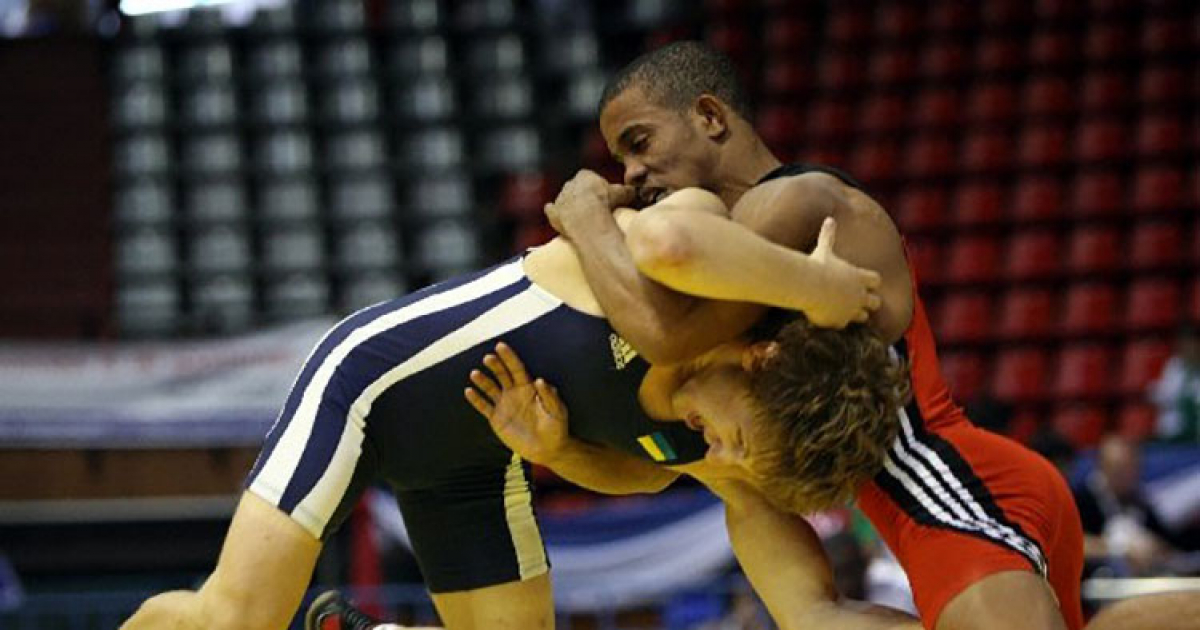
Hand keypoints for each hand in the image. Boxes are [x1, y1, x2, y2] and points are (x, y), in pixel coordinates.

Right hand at [465, 342, 569, 465]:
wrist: (547, 449)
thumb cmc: (556, 427)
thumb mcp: (557, 411)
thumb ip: (549, 396)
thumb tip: (539, 380)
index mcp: (528, 388)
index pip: (517, 368)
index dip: (509, 357)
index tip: (500, 346)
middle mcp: (514, 393)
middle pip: (502, 375)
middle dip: (495, 365)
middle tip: (488, 358)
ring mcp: (504, 405)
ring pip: (490, 388)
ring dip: (483, 380)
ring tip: (475, 373)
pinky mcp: (497, 419)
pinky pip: (484, 406)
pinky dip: (476, 399)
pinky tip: (469, 391)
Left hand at [544, 169, 635, 235]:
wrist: (586, 218)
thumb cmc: (605, 202)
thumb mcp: (621, 194)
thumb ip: (626, 191)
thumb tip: (634, 191)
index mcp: (585, 175)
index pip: (590, 178)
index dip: (597, 187)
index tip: (603, 196)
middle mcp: (569, 184)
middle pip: (576, 188)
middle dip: (583, 196)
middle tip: (594, 208)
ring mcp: (560, 198)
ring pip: (565, 200)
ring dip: (571, 206)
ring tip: (583, 218)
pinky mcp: (553, 213)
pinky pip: (551, 211)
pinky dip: (554, 213)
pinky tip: (560, 219)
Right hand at [804, 217, 882, 327]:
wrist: (808, 286)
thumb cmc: (817, 265)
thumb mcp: (824, 249)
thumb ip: (828, 235)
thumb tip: (829, 219)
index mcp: (859, 277)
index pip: (876, 280)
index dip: (871, 282)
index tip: (863, 282)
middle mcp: (859, 295)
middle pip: (875, 302)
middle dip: (869, 301)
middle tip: (857, 300)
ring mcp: (851, 310)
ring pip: (863, 317)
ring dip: (855, 314)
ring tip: (843, 311)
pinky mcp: (840, 321)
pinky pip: (843, 325)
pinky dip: (837, 321)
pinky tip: (827, 317)